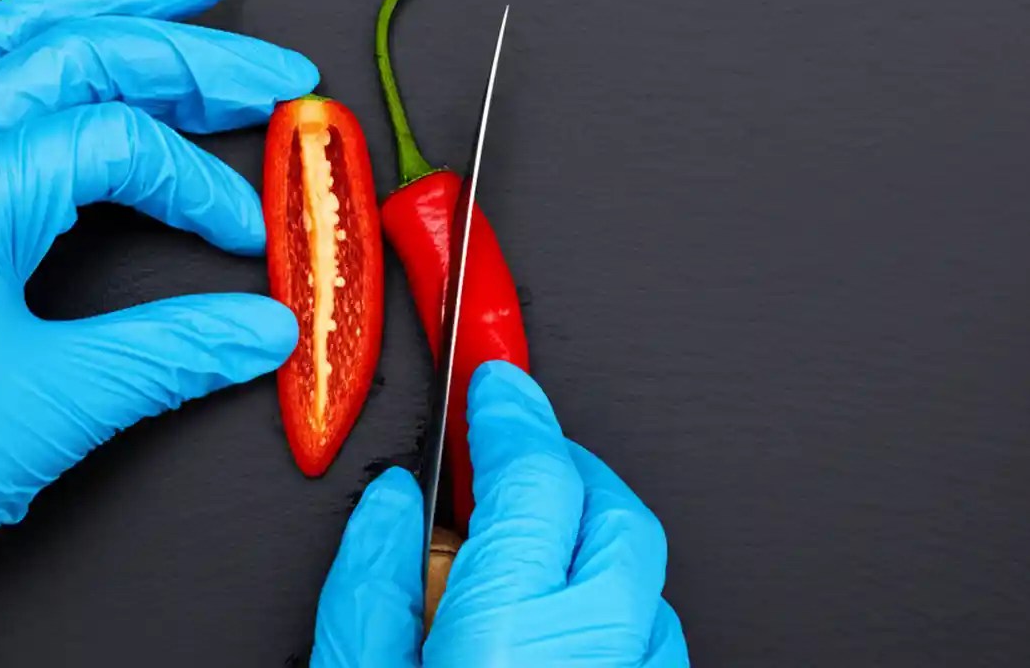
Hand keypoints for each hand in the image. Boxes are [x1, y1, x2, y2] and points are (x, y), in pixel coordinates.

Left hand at [0, 0, 316, 610]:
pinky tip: (84, 50)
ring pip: (19, 41)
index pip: (120, 141)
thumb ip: (173, 352)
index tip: (250, 242)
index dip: (203, 190)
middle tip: (274, 72)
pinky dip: (50, 54)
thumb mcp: (51, 402)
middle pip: (75, 51)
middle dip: (188, 51)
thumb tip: (262, 329)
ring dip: (110, 5)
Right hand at [311, 361, 690, 665]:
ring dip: (595, 550)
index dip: (514, 418)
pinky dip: (616, 617)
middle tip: (513, 459)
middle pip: (619, 518)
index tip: (495, 388)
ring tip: (530, 557)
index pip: (537, 479)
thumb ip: (371, 591)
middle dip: (569, 470)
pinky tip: (561, 634)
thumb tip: (390, 507)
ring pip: (650, 584)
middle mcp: (594, 661)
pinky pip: (658, 646)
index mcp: (508, 642)